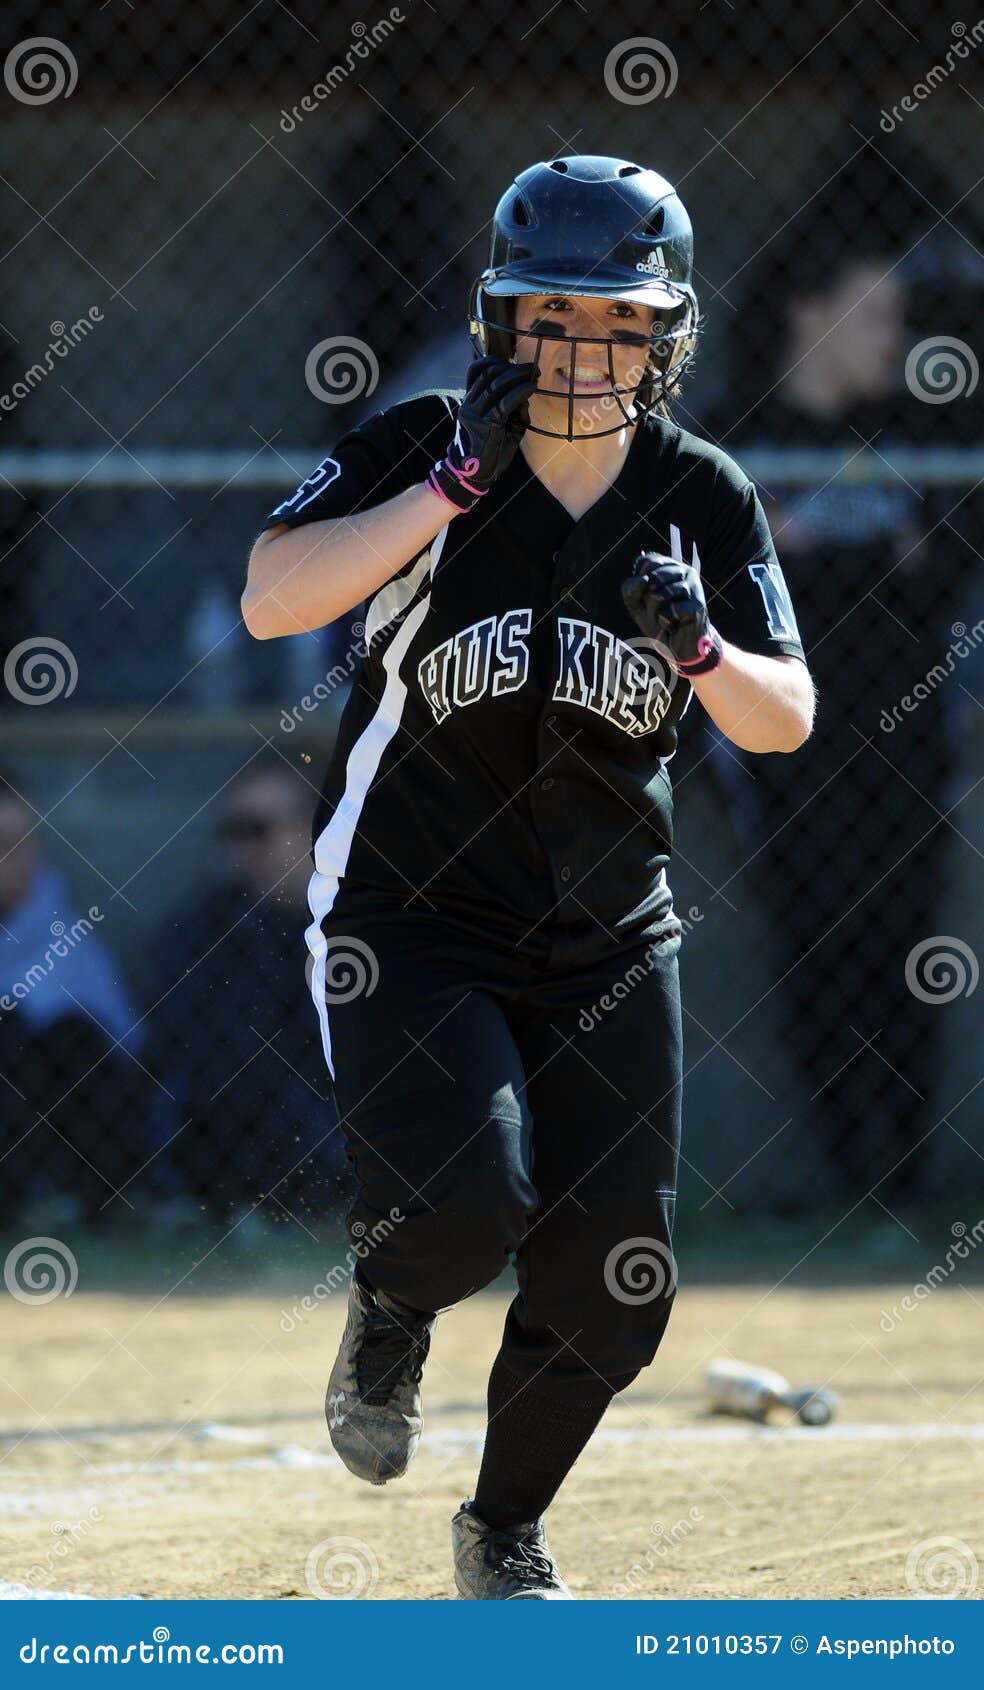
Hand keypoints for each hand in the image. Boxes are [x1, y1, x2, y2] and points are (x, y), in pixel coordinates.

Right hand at [427, 356, 538, 511]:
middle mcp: (469, 404)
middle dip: (513, 368)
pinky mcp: (485, 424)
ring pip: (496, 384)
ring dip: (518, 376)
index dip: (495, 361)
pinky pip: (505, 402)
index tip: (514, 364)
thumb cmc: (489, 452)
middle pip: (489, 373)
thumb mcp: (501, 426)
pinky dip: (520, 392)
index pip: (476, 371)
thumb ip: (511, 410)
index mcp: (469, 402)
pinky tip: (531, 388)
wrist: (473, 475)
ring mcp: (475, 413)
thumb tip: (525, 395)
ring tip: (534, 375)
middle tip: (532, 368)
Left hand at [621, 551, 722, 675]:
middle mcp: (684, 571)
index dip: (639, 583)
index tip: (646, 595)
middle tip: (657, 610)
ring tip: (665, 618)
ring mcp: (693, 587)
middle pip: (652, 578)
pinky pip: (670, 611)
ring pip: (661, 595)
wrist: (680, 645)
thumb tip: (644, 580)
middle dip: (647, 599)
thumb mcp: (636, 604)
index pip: (647, 562)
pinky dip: (665, 622)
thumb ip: (631, 588)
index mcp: (670, 566)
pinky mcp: (697, 605)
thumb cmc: (658, 620)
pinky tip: (673, 625)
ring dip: (656, 613)